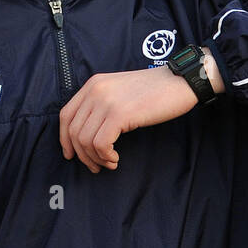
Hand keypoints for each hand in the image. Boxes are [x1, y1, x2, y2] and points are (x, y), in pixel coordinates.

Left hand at [59, 65, 197, 172]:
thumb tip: (91, 130)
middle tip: (95, 166)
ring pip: (85, 140)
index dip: (65, 139)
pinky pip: (100, 143)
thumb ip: (103, 102)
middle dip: (82, 154)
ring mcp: (106, 102)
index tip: (72, 154)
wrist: (181, 81)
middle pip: (73, 130)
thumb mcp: (122, 90)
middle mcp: (95, 91)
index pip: (66, 115)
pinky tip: (115, 159)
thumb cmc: (158, 90)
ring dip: (95, 158)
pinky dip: (105, 156)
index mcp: (93, 84)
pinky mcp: (119, 114)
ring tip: (109, 163)